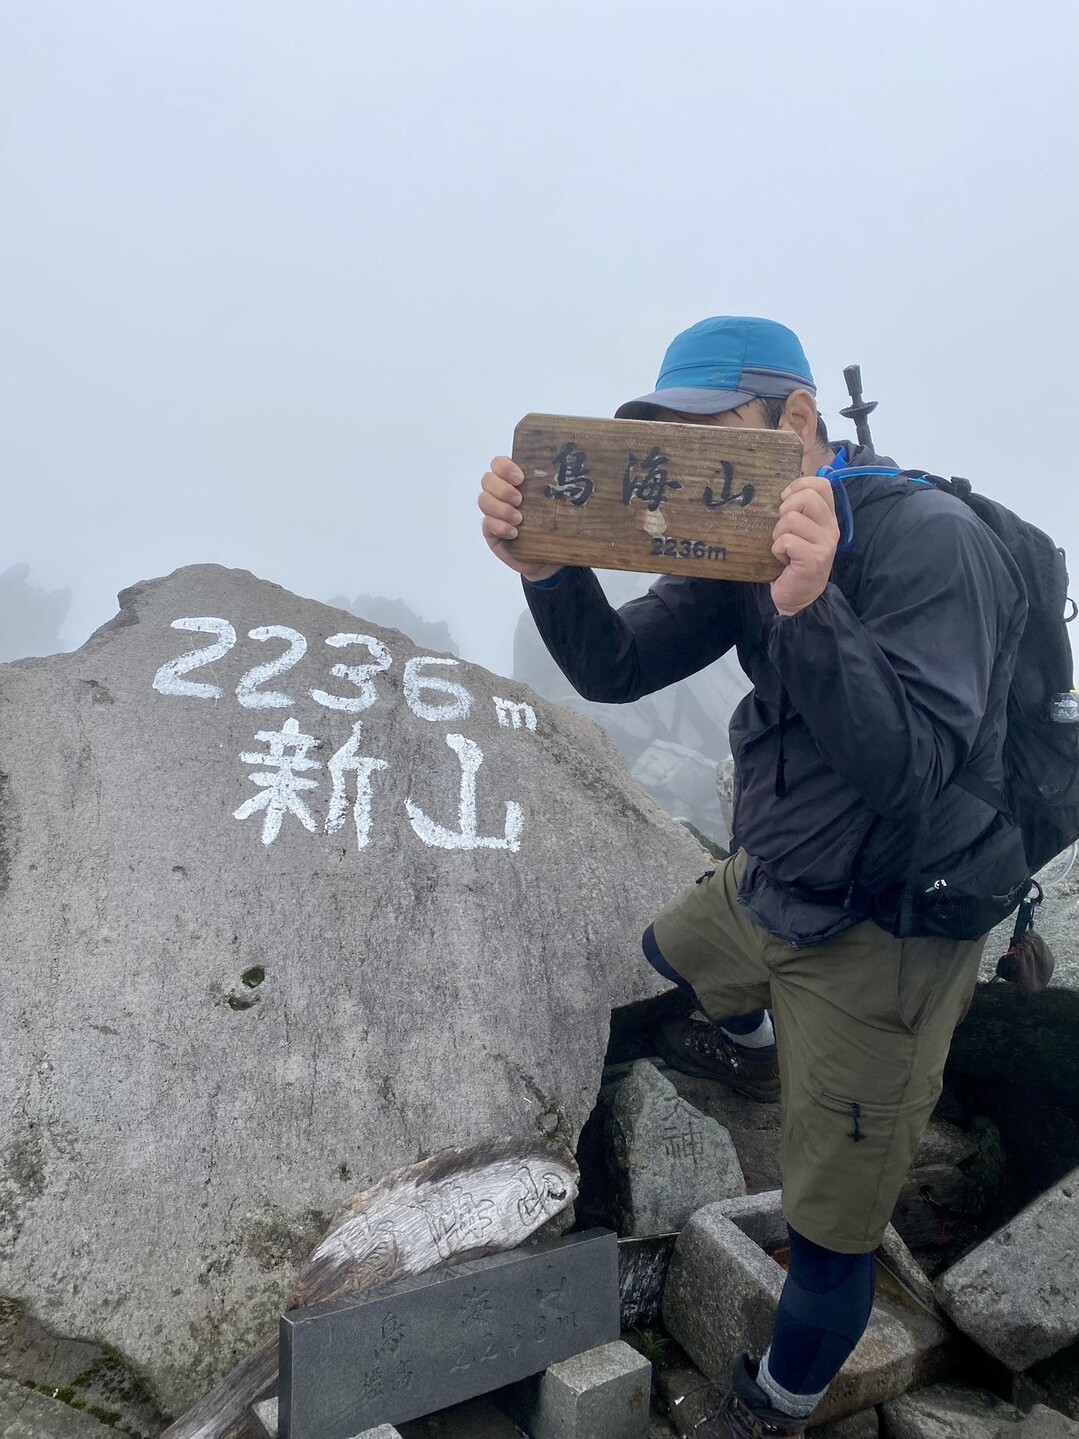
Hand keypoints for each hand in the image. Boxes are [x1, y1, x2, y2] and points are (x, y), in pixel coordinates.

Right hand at [478, 456, 561, 581]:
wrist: (551, 557)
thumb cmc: (555, 527)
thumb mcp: (559, 505)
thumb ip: (560, 489)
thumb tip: (575, 475)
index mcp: (515, 481)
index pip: (499, 464)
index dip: (505, 467)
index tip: (521, 478)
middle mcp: (501, 494)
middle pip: (488, 480)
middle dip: (503, 489)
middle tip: (520, 500)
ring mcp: (494, 512)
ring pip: (484, 500)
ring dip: (501, 508)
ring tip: (519, 519)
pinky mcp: (492, 531)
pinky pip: (487, 523)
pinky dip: (500, 527)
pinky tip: (514, 533)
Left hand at [770, 475, 839, 616]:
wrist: (799, 598)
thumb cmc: (793, 562)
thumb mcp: (799, 533)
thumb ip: (798, 512)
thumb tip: (782, 492)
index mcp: (828, 518)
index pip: (822, 485)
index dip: (800, 485)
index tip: (785, 499)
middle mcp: (831, 528)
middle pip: (807, 497)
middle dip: (786, 509)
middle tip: (782, 527)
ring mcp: (825, 543)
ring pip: (792, 519)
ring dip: (778, 534)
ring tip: (783, 548)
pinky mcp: (814, 558)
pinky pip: (786, 541)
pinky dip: (777, 550)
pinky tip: (783, 559)